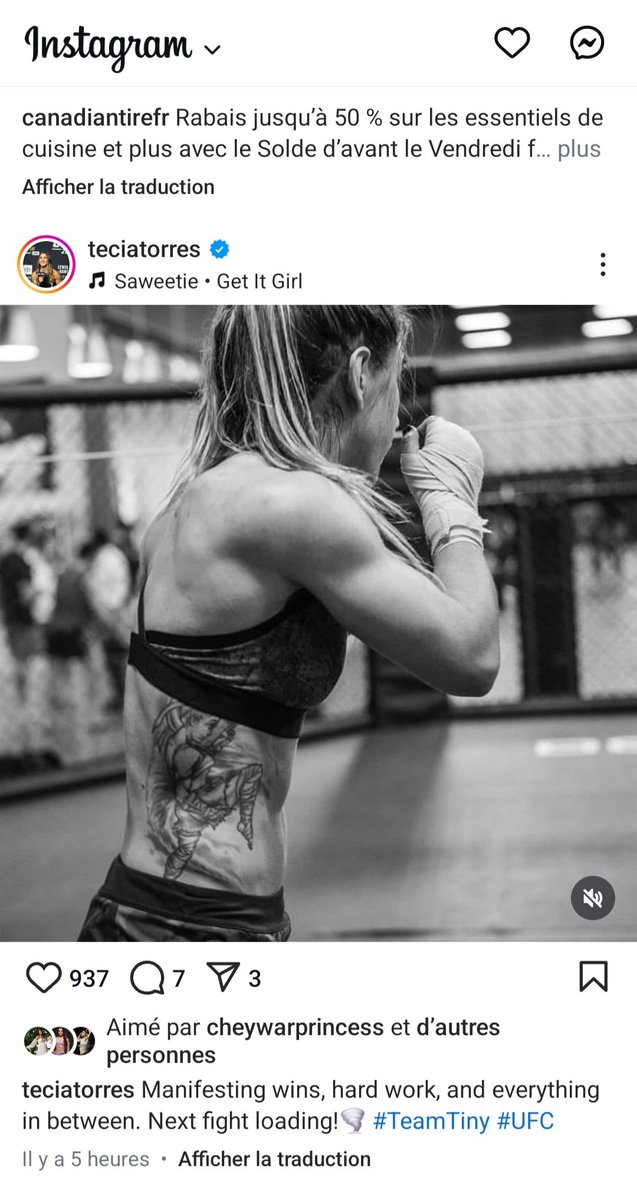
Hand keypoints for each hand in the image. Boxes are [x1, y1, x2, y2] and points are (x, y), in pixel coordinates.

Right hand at [400, 416, 486, 555]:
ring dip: (445, 450)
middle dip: (434, 442)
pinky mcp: (478, 459)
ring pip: (455, 442)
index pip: (431, 422)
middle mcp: (461, 433)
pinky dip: (456, 459)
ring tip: (436, 469)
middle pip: (444, 431)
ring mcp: (472, 446)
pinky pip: (464, 453)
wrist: (449, 505)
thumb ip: (408, 440)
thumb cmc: (426, 482)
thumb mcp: (409, 460)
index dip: (421, 434)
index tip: (416, 449)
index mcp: (443, 430)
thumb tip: (410, 430)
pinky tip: (447, 474)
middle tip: (424, 461)